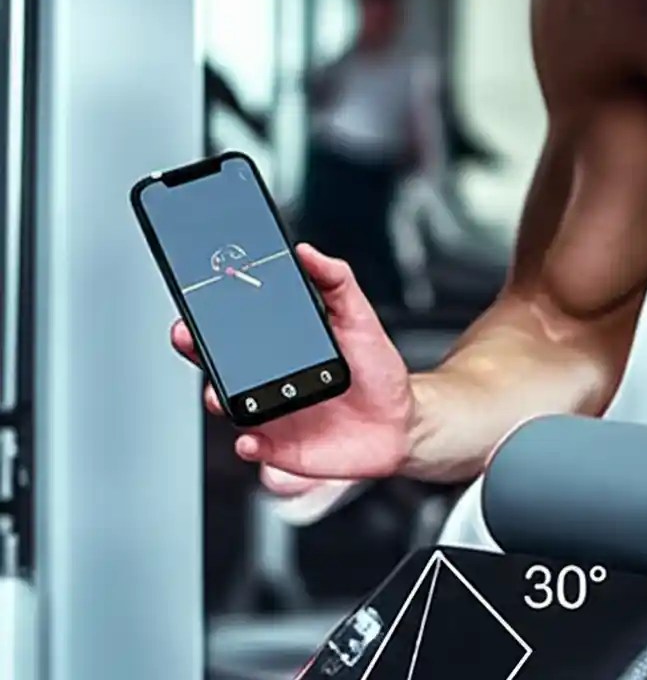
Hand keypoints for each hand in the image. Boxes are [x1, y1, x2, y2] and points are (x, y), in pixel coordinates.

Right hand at [172, 244, 419, 487]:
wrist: (402, 422)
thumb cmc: (377, 372)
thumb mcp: (359, 319)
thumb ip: (336, 283)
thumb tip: (307, 252)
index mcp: (281, 349)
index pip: (234, 329)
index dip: (208, 315)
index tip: (195, 300)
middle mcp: (268, 381)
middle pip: (218, 364)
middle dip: (195, 350)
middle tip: (189, 337)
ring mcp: (272, 414)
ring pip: (229, 406)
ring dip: (217, 398)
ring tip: (221, 393)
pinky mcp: (282, 448)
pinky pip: (254, 449)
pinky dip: (247, 446)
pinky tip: (251, 439)